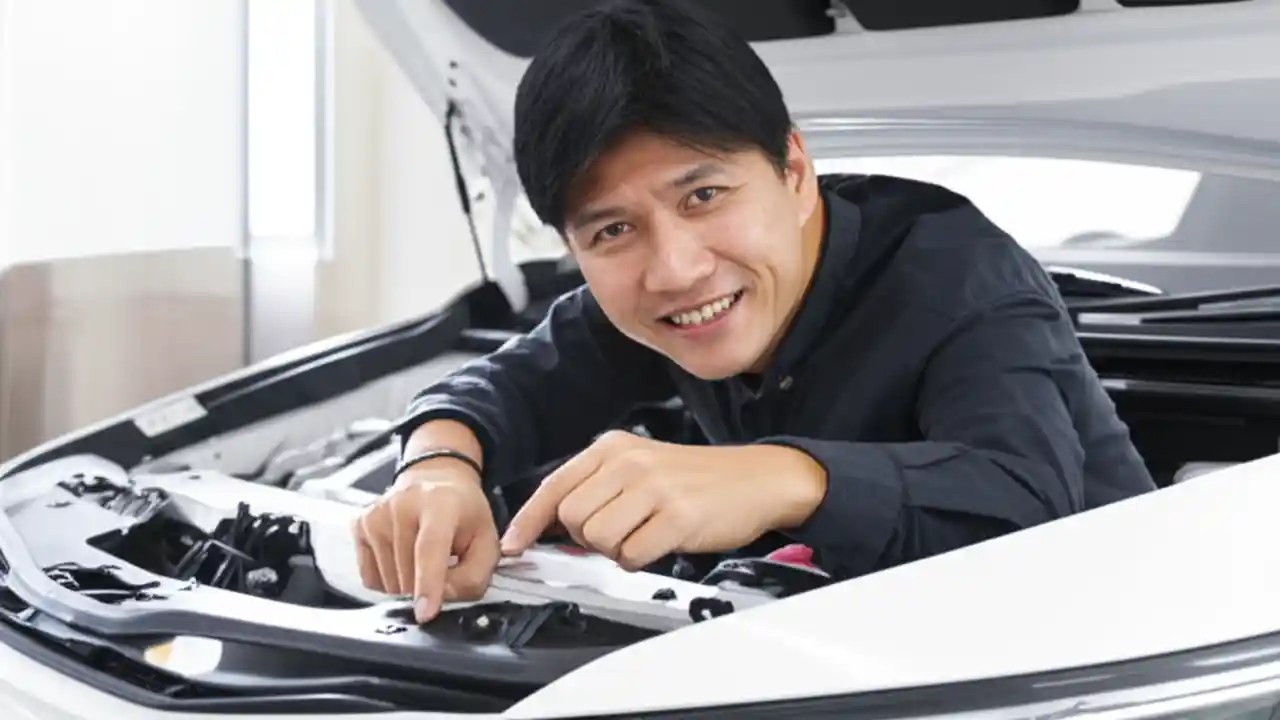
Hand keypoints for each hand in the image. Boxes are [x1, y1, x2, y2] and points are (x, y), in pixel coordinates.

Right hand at [352, 457, 498, 622]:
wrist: (435, 482)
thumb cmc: (464, 514)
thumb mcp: (487, 542)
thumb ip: (474, 576)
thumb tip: (443, 597)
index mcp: (440, 503)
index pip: (429, 548)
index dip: (429, 584)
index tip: (425, 614)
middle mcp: (403, 504)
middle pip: (408, 575)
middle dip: (427, 588)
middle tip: (443, 567)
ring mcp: (377, 514)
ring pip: (388, 582)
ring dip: (408, 585)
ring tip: (423, 558)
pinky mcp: (360, 525)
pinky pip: (371, 578)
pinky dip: (389, 580)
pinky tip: (403, 558)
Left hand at [499, 430, 826, 569]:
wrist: (758, 479)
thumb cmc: (698, 479)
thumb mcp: (641, 467)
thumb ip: (598, 489)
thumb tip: (553, 527)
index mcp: (614, 447)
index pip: (554, 486)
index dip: (529, 521)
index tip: (515, 545)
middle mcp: (629, 462)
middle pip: (572, 519)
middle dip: (589, 538)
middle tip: (621, 531)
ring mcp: (654, 487)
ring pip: (598, 539)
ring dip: (616, 550)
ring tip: (644, 534)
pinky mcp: (677, 516)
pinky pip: (631, 555)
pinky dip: (640, 560)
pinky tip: (660, 542)